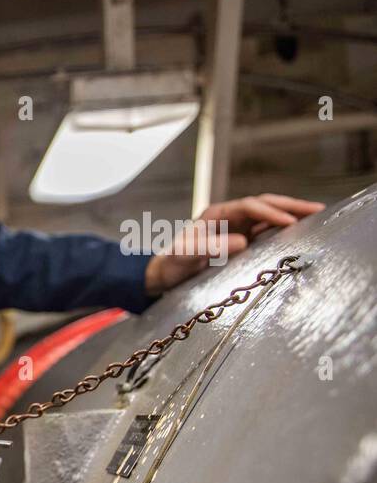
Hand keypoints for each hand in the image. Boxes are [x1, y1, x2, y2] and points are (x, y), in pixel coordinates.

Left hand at [143, 193, 324, 295]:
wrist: (163, 277)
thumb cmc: (170, 266)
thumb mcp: (185, 256)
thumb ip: (210, 248)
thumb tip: (244, 241)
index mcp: (216, 214)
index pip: (250, 206)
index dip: (270, 212)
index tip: (289, 221)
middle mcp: (229, 217)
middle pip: (265, 205)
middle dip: (290, 206)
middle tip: (318, 209)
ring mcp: (236, 228)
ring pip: (269, 217)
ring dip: (292, 216)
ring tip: (318, 218)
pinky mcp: (240, 242)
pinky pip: (266, 232)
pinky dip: (283, 231)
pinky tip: (300, 233)